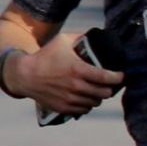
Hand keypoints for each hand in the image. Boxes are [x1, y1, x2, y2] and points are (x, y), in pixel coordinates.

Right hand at [7, 32, 123, 116]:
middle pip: (105, 93)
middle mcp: (76, 86)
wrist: (24, 75)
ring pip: (95, 102)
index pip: (107, 78)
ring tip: (99, 90)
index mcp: (78, 70)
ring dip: (99, 96)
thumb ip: (81, 37)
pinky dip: (88, 104)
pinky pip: (84, 110)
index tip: (122, 75)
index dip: (119, 78)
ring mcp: (70, 99)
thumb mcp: (62, 41)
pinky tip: (87, 98)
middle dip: (110, 88)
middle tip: (110, 83)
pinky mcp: (64, 108)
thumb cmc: (45, 56)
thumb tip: (97, 35)